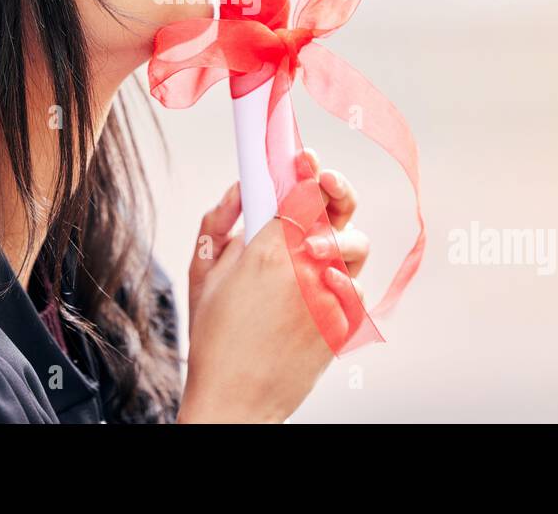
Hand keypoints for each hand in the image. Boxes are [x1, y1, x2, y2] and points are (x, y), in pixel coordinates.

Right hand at [178, 147, 370, 422]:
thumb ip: (221, 219)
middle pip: (339, 212)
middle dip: (336, 190)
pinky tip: (312, 294)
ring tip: (311, 253)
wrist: (237, 400)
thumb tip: (244, 186)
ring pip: (353, 250)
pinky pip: (354, 287)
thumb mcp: (204, 271)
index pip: (302, 189)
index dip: (306, 169)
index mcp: (269, 250)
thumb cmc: (213, 336)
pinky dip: (337, 283)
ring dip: (336, 243)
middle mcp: (307, 269)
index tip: (305, 158)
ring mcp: (332, 297)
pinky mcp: (347, 322)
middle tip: (325, 183)